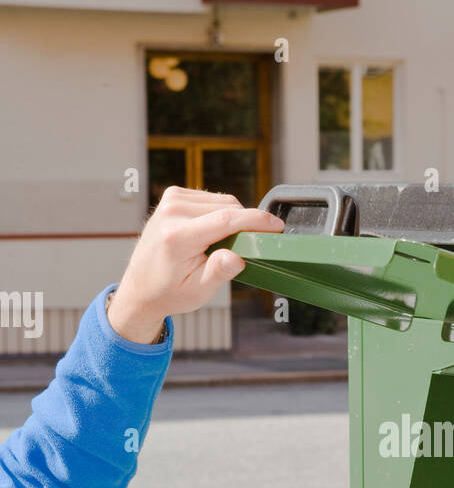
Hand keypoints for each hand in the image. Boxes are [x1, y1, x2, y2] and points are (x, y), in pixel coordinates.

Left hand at [108, 187, 284, 342]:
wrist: (141, 287)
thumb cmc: (170, 292)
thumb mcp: (198, 291)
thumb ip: (219, 272)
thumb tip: (237, 257)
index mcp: (177, 236)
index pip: (226, 219)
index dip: (256, 221)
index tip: (277, 226)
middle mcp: (172, 211)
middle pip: (228, 208)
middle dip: (245, 225)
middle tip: (244, 250)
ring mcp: (171, 199)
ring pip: (223, 201)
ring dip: (233, 220)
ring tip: (222, 245)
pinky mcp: (173, 195)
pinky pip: (212, 199)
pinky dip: (220, 214)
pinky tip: (212, 233)